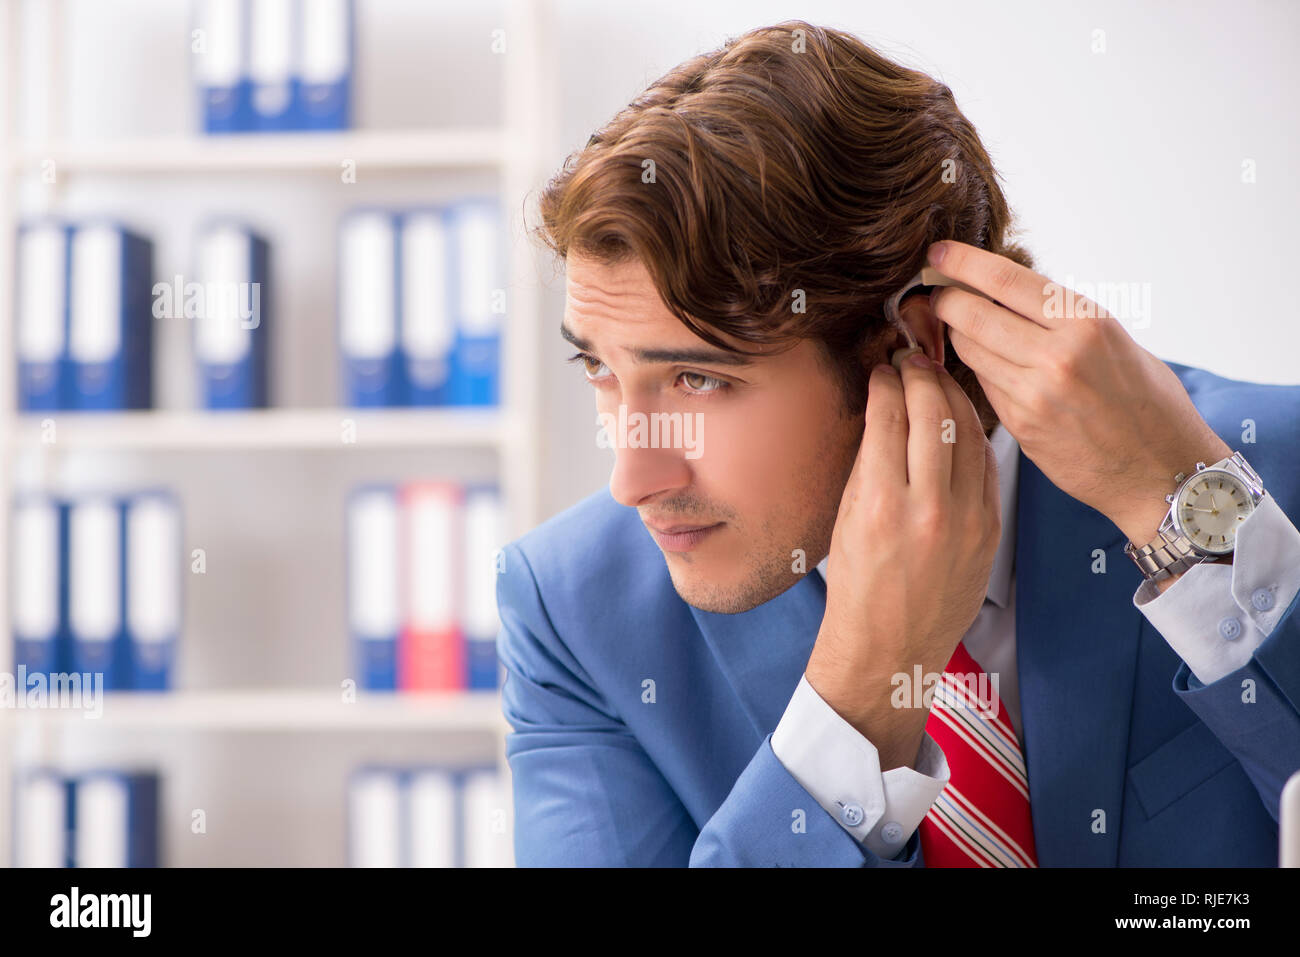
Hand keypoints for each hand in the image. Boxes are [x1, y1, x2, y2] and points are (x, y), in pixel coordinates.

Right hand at [804, 353, 1001, 770]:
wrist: (891, 646)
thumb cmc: (858, 586)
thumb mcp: (847, 519)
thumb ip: (870, 462)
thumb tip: (884, 407)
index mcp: (880, 505)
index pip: (890, 417)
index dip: (888, 381)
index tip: (884, 365)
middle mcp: (927, 509)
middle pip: (934, 414)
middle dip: (923, 375)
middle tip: (913, 357)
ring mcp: (966, 519)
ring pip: (968, 431)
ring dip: (954, 396)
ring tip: (938, 379)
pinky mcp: (990, 528)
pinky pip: (985, 462)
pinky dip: (973, 432)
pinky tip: (961, 418)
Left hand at [927, 240, 1231, 549]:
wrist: (1161, 473)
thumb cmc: (1148, 403)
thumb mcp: (1116, 342)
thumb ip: (1063, 319)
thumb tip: (1010, 294)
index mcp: (1087, 323)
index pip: (1006, 280)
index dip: (963, 263)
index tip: (939, 253)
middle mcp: (1058, 356)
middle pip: (972, 314)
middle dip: (945, 300)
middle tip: (937, 294)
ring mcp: (1035, 394)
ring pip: (969, 350)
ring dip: (955, 335)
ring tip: (956, 327)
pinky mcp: (1021, 426)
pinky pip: (983, 385)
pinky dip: (977, 369)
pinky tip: (984, 364)